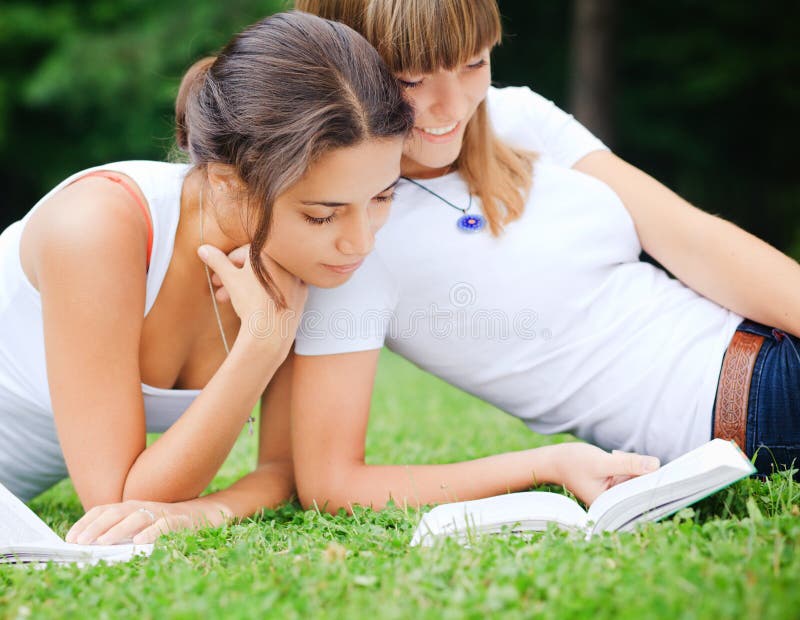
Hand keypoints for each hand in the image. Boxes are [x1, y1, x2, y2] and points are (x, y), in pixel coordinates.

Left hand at [65, 498, 230, 545]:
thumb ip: (121, 529)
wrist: (205, 514)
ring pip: (136, 518)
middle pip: (116, 512)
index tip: (71, 537)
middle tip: (81, 542)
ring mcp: (161, 512)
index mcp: (132, 506)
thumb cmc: (166, 522)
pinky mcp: (179, 521)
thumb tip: (93, 544)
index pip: (104, 510)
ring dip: (118, 530)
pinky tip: (139, 542)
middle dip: (95, 527)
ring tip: (103, 543)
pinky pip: (163, 526)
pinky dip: (151, 533)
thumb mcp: (141, 523)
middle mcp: (144, 506)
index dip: (86, 522)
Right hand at [198, 244, 306, 354]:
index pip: (243, 252)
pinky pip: (282, 288)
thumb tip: (203, 248)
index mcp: (270, 252)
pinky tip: (255, 305)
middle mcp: (286, 262)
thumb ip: (218, 261)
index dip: (226, 264)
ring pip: (268, 277)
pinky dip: (268, 293)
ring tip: (230, 301)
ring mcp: (297, 277)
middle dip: (234, 277)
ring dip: (248, 286)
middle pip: (256, 266)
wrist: (271, 332)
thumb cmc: (251, 302)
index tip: (217, 278)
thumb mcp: (230, 279)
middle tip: (219, 289)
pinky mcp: (302, 293)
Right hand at [551, 443, 659, 505]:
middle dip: (641, 470)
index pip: (640, 495)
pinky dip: (628, 463)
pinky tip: (615, 456)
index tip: (661, 467)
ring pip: (637, 478)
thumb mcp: (601, 462)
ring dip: (633, 465)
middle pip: (641, 487)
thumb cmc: (572, 462)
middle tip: (629, 458)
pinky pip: (630, 474)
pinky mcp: (613, 483)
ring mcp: (614, 492)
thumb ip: (629, 464)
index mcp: (610, 505)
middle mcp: (614, 502)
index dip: (653, 481)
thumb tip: (656, 465)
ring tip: (614, 456)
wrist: (553, 460)